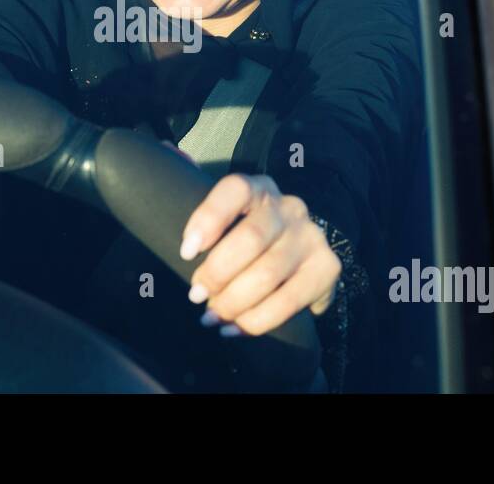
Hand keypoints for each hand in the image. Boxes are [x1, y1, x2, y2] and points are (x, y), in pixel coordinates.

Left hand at [179, 173, 340, 336]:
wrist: (300, 255)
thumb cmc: (247, 235)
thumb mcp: (226, 216)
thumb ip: (199, 201)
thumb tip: (168, 166)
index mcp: (258, 189)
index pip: (235, 190)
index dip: (209, 218)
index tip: (186, 250)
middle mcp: (288, 207)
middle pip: (250, 238)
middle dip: (217, 273)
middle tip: (196, 295)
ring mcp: (311, 236)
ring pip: (268, 274)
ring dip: (232, 302)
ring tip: (211, 316)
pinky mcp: (326, 267)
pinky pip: (288, 301)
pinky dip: (255, 321)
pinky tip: (234, 328)